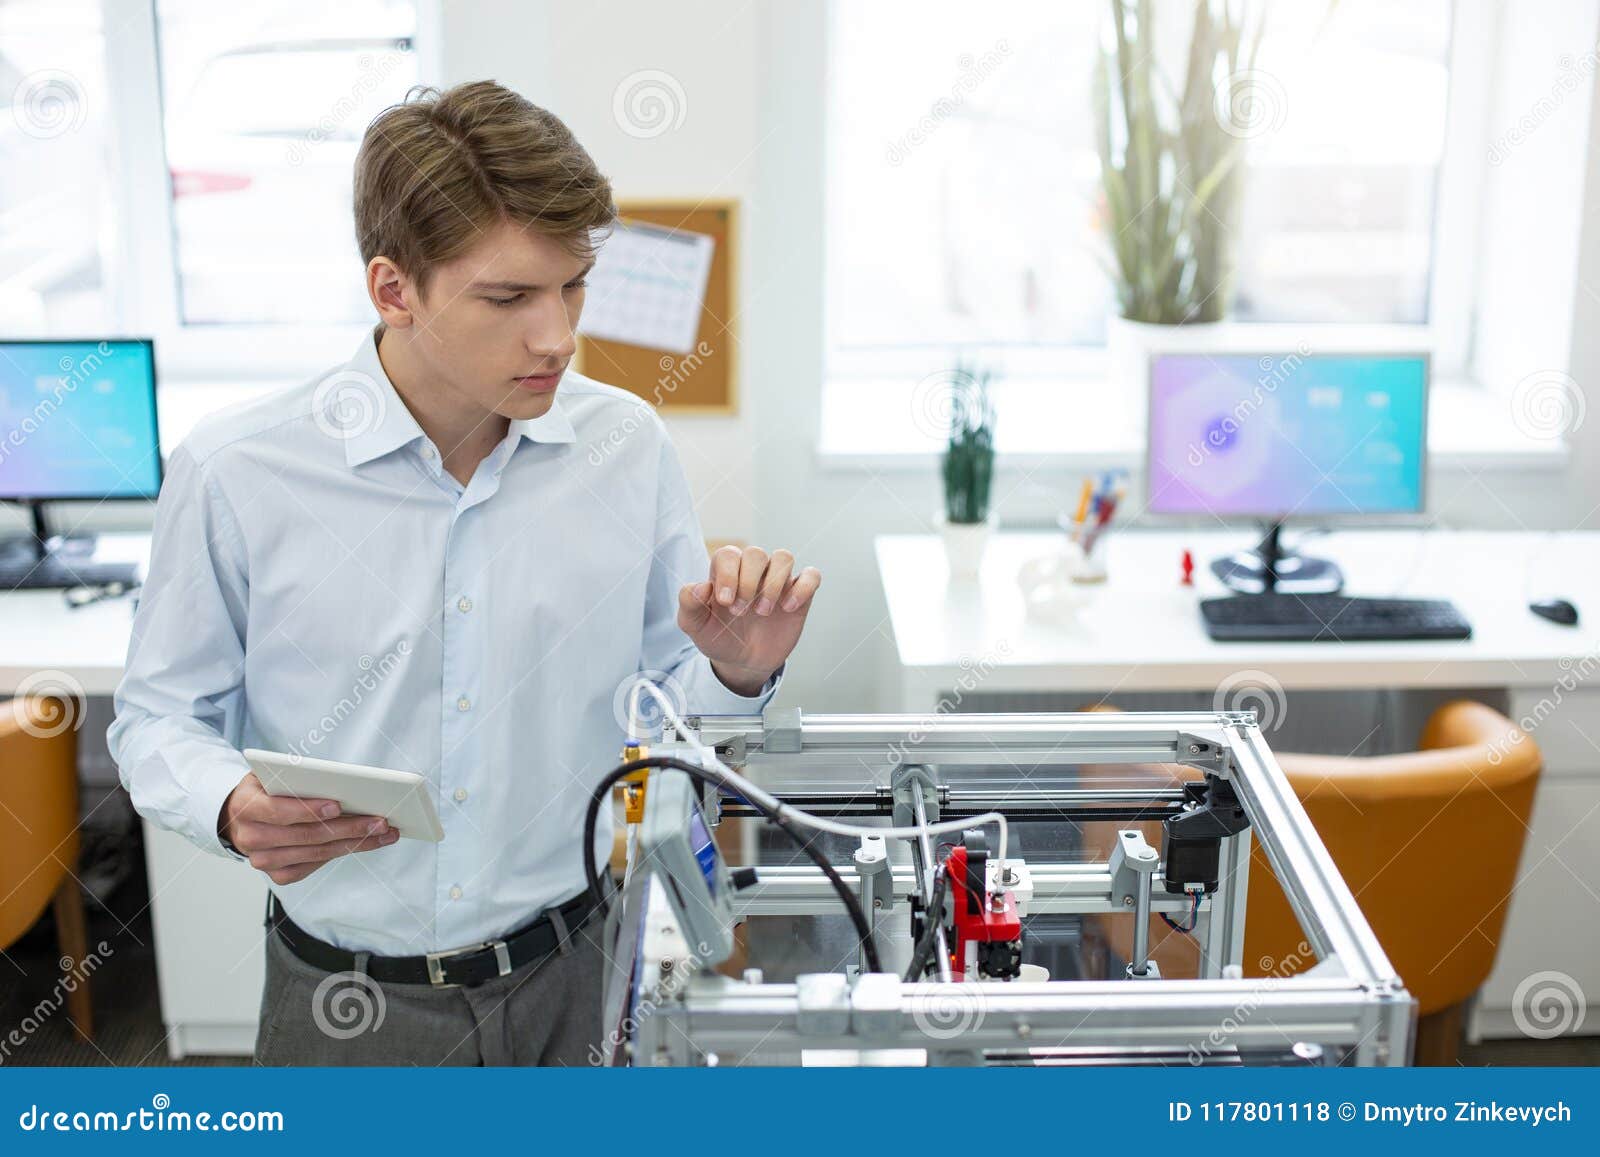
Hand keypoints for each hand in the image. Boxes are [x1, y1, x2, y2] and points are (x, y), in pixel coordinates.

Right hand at [219, 772, 397, 884]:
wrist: (238, 817)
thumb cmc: (264, 789)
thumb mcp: (271, 773)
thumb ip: (294, 776)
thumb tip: (340, 781)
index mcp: (247, 807)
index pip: (279, 810)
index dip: (308, 809)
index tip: (338, 805)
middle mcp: (251, 838)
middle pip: (308, 835)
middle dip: (349, 827)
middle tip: (380, 821)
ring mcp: (264, 860)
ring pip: (317, 852)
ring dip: (355, 843)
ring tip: (384, 833)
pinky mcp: (278, 874)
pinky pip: (315, 865)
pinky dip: (342, 852)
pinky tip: (365, 843)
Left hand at [678, 546, 820, 695]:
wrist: (742, 661)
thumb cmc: (719, 637)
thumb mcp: (696, 627)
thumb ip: (689, 605)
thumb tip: (699, 586)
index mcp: (726, 572)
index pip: (729, 554)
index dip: (728, 574)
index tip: (725, 602)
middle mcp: (753, 571)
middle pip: (756, 553)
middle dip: (749, 582)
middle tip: (742, 611)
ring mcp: (777, 581)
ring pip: (784, 557)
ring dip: (774, 583)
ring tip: (763, 611)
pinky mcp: (799, 594)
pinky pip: (811, 576)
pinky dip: (803, 588)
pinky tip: (788, 608)